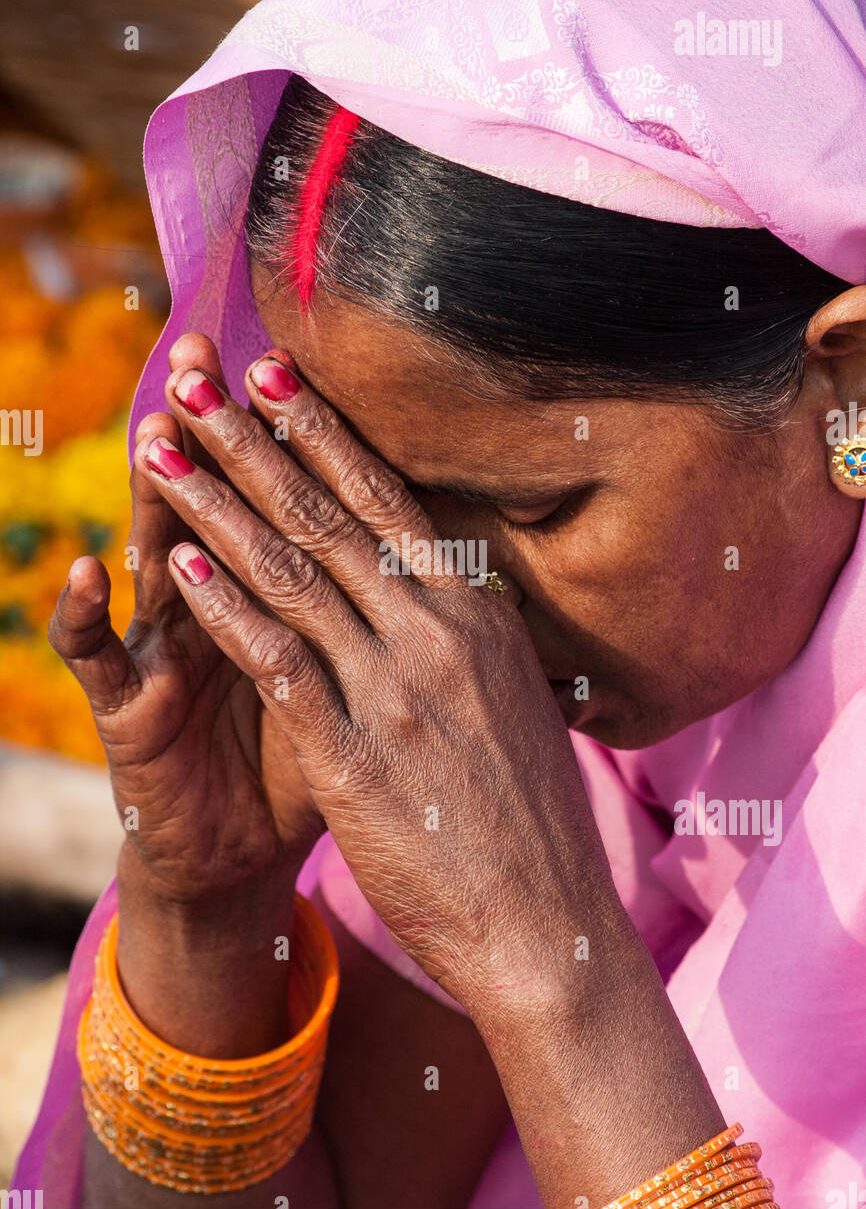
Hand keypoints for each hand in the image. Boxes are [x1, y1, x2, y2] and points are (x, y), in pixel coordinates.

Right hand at [49, 337, 323, 909]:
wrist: (244, 854)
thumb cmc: (311, 765)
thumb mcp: (355, 687)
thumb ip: (379, 621)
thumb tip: (454, 563)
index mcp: (281, 599)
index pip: (286, 504)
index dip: (288, 439)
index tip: (293, 365)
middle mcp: (215, 608)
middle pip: (218, 508)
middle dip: (217, 434)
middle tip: (206, 354)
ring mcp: (163, 654)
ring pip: (152, 560)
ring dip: (152, 495)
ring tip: (153, 430)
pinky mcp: (125, 712)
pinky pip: (97, 659)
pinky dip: (81, 615)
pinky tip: (85, 568)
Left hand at [139, 339, 621, 1005]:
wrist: (547, 921)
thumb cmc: (531, 819)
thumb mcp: (518, 703)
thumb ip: (475, 641)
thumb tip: (452, 596)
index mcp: (480, 616)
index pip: (389, 503)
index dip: (323, 436)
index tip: (278, 382)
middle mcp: (438, 634)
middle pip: (328, 517)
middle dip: (253, 443)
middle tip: (198, 383)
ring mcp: (396, 689)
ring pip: (291, 572)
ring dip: (216, 505)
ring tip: (160, 453)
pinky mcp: (353, 753)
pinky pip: (277, 659)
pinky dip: (223, 606)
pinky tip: (177, 566)